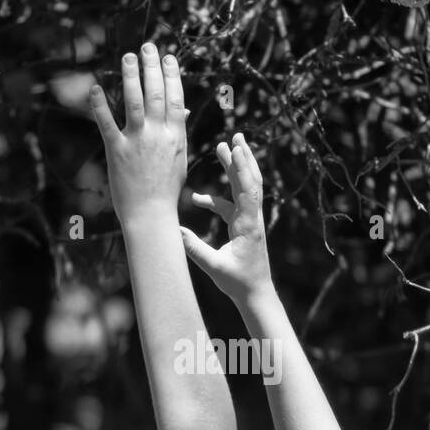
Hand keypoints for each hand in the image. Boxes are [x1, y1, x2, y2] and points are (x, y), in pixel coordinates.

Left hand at [89, 44, 187, 223]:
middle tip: (147, 46)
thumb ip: (176, 130)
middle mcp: (158, 135)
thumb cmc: (165, 188)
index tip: (168, 57)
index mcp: (176, 136)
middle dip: (152, 67)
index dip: (172, 74)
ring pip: (134, 102)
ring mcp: (137, 142)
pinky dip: (100, 105)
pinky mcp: (116, 151)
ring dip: (131, 76)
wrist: (151, 215)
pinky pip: (107, 123)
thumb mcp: (177, 157)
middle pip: (156, 93)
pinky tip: (96, 87)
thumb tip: (180, 107)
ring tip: (128, 56)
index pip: (175, 98)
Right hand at [180, 134, 272, 304]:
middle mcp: (251, 218)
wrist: (256, 294)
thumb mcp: (213, 267)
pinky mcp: (243, 226)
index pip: (247, 190)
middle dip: (242, 157)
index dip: (241, 168)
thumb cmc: (238, 283)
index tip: (234, 148)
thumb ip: (194, 248)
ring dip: (234, 168)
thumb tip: (173, 231)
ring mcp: (248, 220)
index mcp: (248, 225)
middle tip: (235, 135)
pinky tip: (197, 199)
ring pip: (242, 188)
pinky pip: (230, 205)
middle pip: (249, 181)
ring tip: (223, 147)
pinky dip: (216, 199)